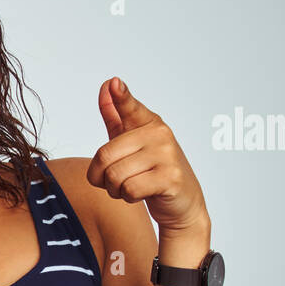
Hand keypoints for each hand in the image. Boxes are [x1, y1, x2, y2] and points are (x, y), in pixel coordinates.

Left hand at [86, 77, 208, 234]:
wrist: (183, 202)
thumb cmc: (152, 170)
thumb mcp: (132, 142)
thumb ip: (117, 115)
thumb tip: (109, 84)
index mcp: (150, 123)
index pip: (130, 107)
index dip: (121, 96)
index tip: (114, 83)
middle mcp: (160, 134)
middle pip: (104, 156)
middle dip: (101, 177)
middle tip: (114, 180)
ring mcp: (167, 155)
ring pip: (115, 176)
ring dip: (114, 189)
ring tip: (129, 187)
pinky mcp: (170, 179)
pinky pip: (129, 190)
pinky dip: (128, 198)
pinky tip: (140, 194)